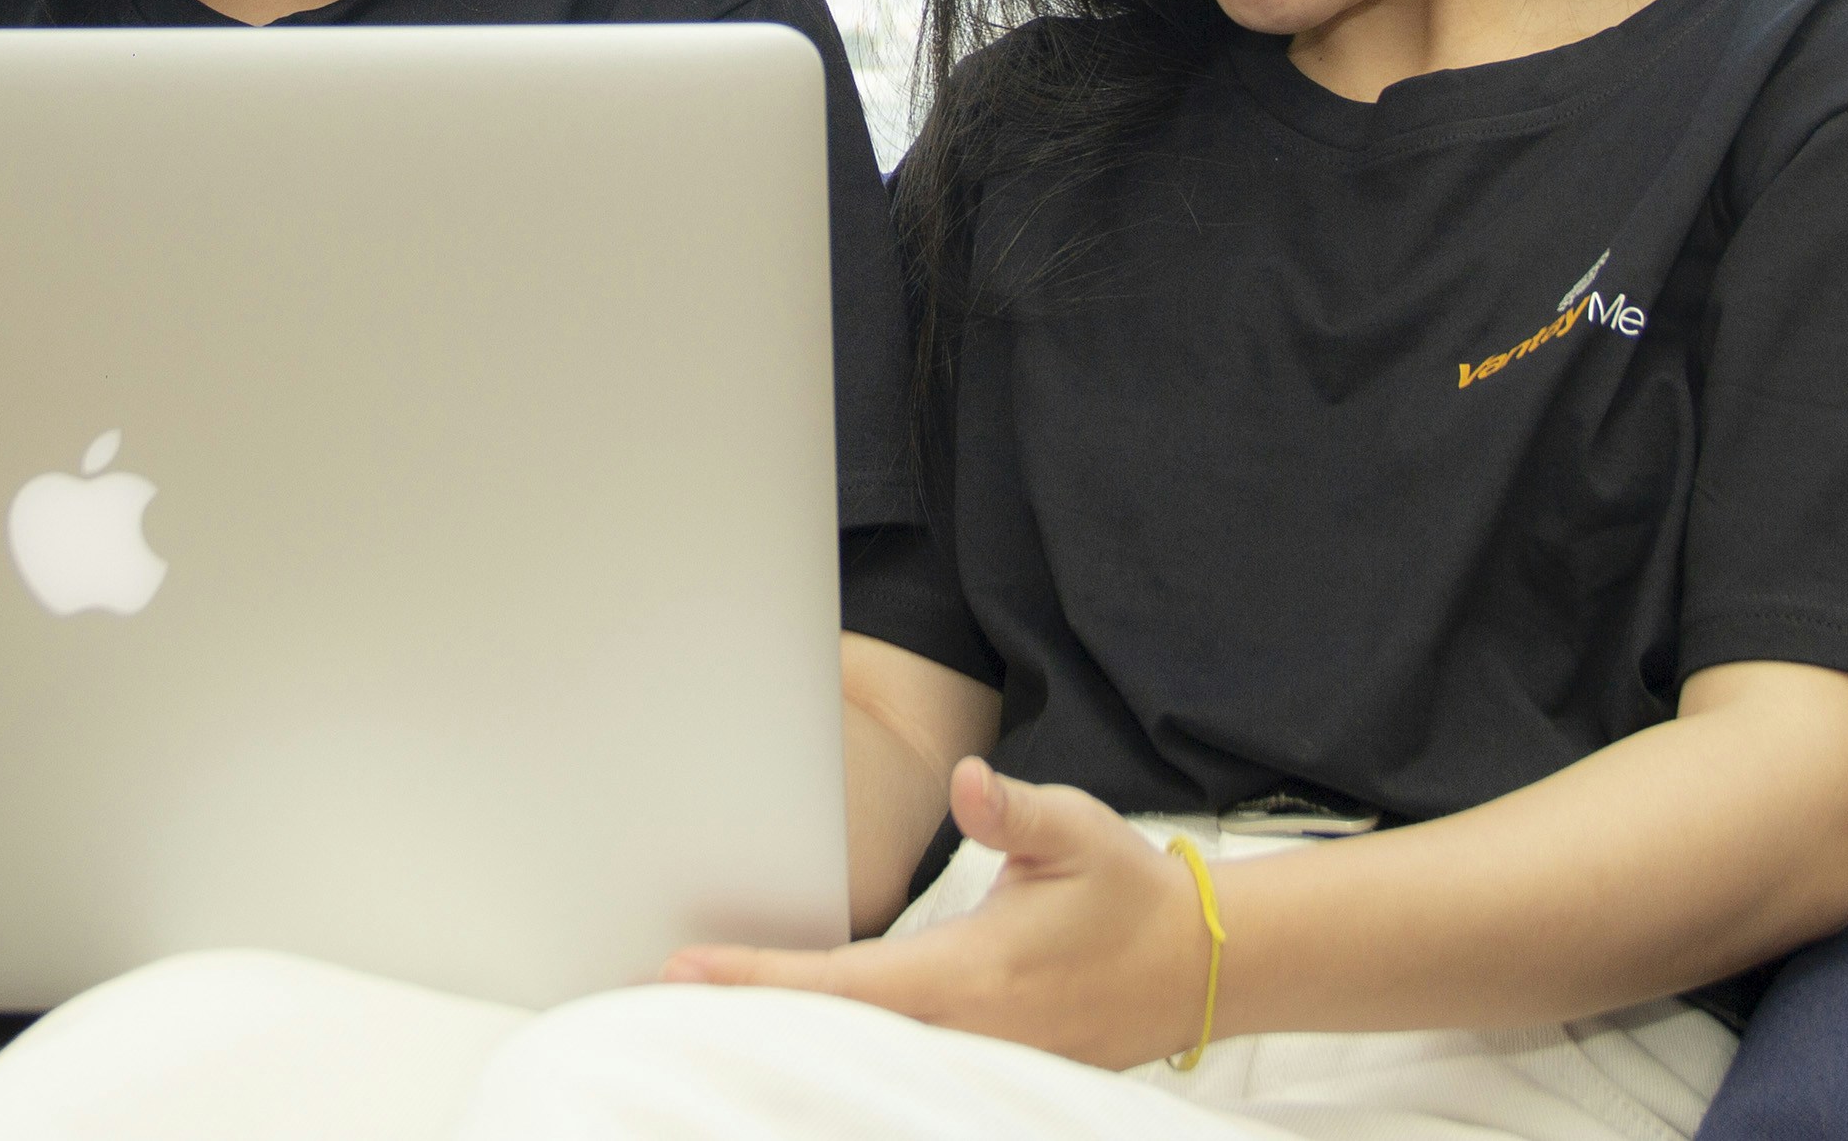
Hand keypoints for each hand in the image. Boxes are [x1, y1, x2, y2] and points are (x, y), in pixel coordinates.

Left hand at [663, 758, 1212, 1069]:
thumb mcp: (1078, 830)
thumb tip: (970, 780)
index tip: (682, 968)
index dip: (757, 977)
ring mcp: (977, 1059)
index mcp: (967, 975)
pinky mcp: (988, 1067)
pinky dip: (835, 1049)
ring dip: (782, 1034)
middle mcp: (962, 1031)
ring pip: (860, 1057)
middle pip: (830, 1035)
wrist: (1197, 965)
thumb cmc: (1125, 891)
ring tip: (697, 1011)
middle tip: (650, 995)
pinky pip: (896, 1063)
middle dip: (743, 1015)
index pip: (838, 984)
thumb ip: (1017, 810)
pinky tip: (791, 1033)